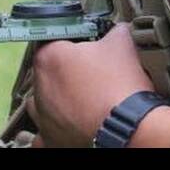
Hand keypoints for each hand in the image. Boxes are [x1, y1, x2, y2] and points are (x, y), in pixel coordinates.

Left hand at [25, 22, 169, 146]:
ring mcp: (42, 116)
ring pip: (41, 103)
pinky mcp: (49, 140)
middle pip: (47, 73)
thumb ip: (114, 31)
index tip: (87, 50)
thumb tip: (117, 29)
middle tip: (91, 76)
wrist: (130, 126)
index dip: (72, 45)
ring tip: (82, 102)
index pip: (54, 42)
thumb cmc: (121, 83)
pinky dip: (53, 130)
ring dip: (56, 100)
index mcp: (50, 57)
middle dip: (65, 73)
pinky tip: (68, 126)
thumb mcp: (122, 43)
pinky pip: (42, 135)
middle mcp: (39, 86)